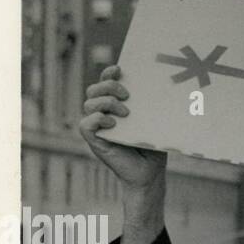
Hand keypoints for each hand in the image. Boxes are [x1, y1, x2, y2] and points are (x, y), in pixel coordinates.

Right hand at [80, 65, 165, 190]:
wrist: (150, 173)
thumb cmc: (152, 147)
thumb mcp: (152, 122)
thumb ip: (148, 107)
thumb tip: (158, 89)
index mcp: (115, 106)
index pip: (105, 83)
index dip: (108, 73)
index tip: (119, 70)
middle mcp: (103, 114)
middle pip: (93, 90)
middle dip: (108, 86)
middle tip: (127, 95)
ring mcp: (98, 128)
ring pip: (88, 103)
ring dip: (106, 103)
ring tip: (125, 113)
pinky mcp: (95, 141)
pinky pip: (85, 124)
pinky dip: (97, 119)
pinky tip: (113, 123)